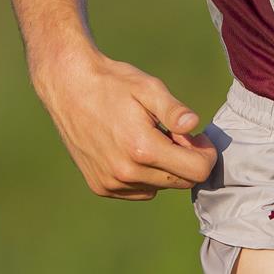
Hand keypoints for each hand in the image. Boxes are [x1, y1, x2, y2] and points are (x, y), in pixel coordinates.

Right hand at [30, 46, 216, 199]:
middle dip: (186, 159)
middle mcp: (126, 173)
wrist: (68, 87)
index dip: (205, 153)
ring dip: (164, 167)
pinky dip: (144, 174)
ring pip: (159, 187)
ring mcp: (111, 183)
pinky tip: (132, 149)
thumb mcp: (148, 88)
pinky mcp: (100, 186)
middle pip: (182, 182)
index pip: (197, 171)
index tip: (196, 136)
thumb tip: (193, 124)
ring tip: (148, 137)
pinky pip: (138, 190)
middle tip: (173, 133)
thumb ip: (173, 110)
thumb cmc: (112, 83)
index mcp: (143, 149)